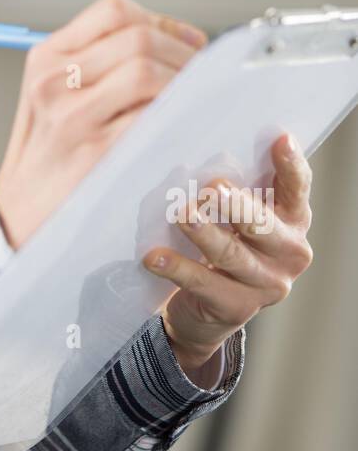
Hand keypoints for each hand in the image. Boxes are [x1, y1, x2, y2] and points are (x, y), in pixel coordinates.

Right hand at [0, 0, 208, 250]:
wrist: (15, 219)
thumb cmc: (47, 157)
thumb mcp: (54, 98)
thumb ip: (101, 65)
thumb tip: (180, 41)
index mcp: (46, 59)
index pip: (113, 11)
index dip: (162, 22)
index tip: (187, 43)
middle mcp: (54, 81)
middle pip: (139, 38)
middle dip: (183, 55)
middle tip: (201, 78)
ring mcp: (72, 118)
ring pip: (147, 73)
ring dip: (184, 85)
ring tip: (194, 103)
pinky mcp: (95, 154)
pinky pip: (152, 119)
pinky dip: (178, 118)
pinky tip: (184, 129)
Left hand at [143, 132, 313, 376]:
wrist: (212, 310)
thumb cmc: (230, 245)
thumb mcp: (240, 218)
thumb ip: (237, 190)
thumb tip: (200, 158)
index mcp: (293, 221)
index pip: (297, 190)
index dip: (290, 166)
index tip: (281, 140)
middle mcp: (289, 253)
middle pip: (262, 225)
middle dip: (237, 206)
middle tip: (213, 187)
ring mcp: (266, 285)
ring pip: (231, 255)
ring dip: (204, 233)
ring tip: (183, 215)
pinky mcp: (236, 308)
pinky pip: (202, 283)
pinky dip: (176, 267)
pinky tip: (154, 257)